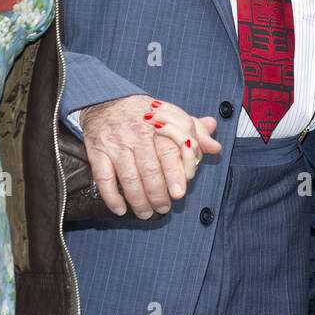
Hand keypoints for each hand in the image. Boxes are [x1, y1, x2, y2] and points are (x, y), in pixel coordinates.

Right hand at [79, 94, 220, 217]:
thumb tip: (216, 148)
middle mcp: (137, 134)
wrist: (106, 101)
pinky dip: (112, 197)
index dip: (175, 174)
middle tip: (164, 208)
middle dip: (158, 194)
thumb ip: (197, 133)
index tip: (179, 193)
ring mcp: (117, 143)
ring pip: (129, 178)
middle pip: (150, 170)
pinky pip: (104, 178)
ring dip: (139, 201)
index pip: (170, 151)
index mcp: (159, 124)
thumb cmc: (146, 114)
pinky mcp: (98, 151)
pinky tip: (121, 209)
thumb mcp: (173, 116)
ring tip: (146, 213)